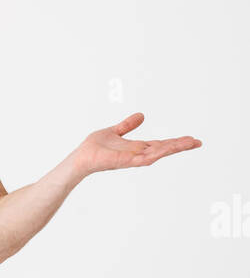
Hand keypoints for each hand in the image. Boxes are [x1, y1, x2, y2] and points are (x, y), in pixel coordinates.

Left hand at [71, 112, 201, 176]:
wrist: (81, 157)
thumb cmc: (94, 147)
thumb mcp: (115, 131)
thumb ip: (127, 125)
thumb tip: (142, 115)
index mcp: (137, 147)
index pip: (161, 144)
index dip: (176, 142)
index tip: (192, 139)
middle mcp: (137, 154)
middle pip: (163, 149)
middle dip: (180, 146)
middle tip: (198, 142)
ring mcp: (132, 159)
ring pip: (157, 154)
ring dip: (172, 149)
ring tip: (188, 143)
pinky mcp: (124, 162)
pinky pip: (142, 159)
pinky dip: (154, 154)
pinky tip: (165, 150)